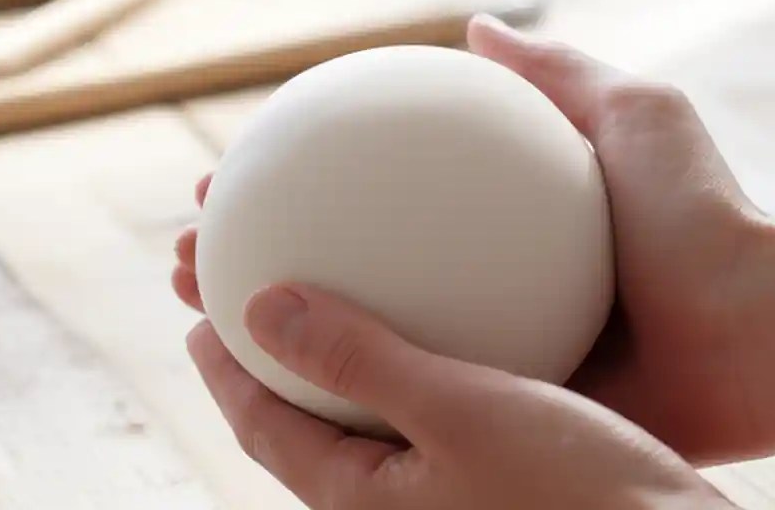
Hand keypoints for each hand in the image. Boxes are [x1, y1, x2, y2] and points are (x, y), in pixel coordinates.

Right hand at [175, 17, 774, 463]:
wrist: (772, 330)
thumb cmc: (710, 221)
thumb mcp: (634, 117)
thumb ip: (556, 72)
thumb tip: (472, 24)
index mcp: (489, 236)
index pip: (366, 207)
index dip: (288, 191)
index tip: (227, 171)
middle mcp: (473, 298)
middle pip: (335, 277)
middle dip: (246, 261)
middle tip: (188, 244)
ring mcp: (482, 362)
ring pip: (347, 348)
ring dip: (260, 329)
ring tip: (195, 300)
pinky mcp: (507, 420)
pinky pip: (411, 401)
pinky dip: (340, 387)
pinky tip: (275, 371)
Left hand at [185, 282, 735, 509]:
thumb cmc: (576, 493)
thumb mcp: (460, 412)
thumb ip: (360, 360)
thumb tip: (259, 306)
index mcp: (362, 503)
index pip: (265, 427)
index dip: (224, 369)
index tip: (198, 313)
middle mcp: (394, 506)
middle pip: (305, 421)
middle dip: (270, 355)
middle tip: (248, 286)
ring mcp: (444, 495)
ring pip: (366, 417)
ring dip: (337, 355)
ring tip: (337, 290)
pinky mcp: (494, 478)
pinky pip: (425, 411)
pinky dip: (409, 360)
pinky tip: (446, 317)